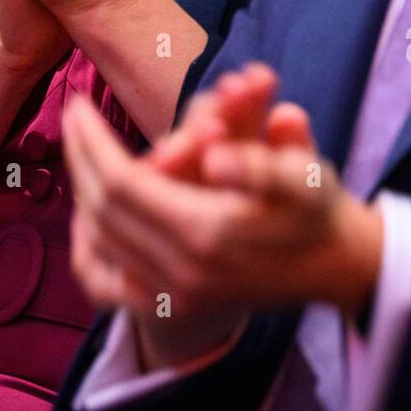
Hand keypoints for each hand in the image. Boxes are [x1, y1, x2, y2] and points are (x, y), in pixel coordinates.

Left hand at [64, 65, 383, 323]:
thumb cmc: (317, 208)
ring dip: (81, 190)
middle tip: (73, 115)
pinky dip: (87, 247)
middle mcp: (180, 272)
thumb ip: (261, 162)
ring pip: (97, 242)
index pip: (121, 183)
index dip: (93, 141)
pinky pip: (105, 283)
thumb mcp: (305, 175)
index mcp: (206, 233)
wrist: (337, 267)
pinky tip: (85, 213)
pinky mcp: (172, 308)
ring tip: (79, 148)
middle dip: (79, 156)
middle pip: (100, 210)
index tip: (79, 102)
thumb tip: (213, 155)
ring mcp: (172, 297)